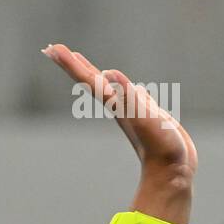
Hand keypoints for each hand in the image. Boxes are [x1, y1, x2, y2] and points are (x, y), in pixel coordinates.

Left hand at [43, 45, 195, 223]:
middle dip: (72, 64)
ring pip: (106, 86)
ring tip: (77, 60)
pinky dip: (121, 84)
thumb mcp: (144, 118)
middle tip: (52, 49)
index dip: (70, 63)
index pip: (88, 79)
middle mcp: (119, 106)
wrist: (172, 174)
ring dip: (91, 72)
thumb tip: (107, 74)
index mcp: (115, 104)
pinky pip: (128, 93)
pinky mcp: (146, 115)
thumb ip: (127, 96)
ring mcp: (131, 111)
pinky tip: (120, 82)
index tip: (51, 49)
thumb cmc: (160, 147)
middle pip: (90, 80)